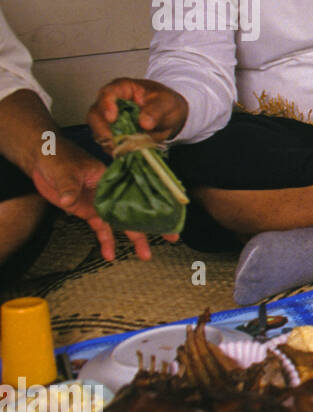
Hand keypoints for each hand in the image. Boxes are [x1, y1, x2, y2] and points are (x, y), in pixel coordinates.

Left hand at [28, 141, 173, 260]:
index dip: (156, 203)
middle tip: (171, 238)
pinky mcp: (89, 211)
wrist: (42, 159)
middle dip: (154, 225)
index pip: (139, 190)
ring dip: (133, 239)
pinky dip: (105, 242)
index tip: (170, 214)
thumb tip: (68, 200)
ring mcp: (101, 202)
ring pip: (121, 223)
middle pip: (136, 209)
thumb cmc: (57, 157)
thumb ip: (69, 187)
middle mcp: (110, 191)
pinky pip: (101, 229)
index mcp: (111, 177)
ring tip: (145, 255)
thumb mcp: (64, 170)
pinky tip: (109, 255)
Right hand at [88, 78, 187, 150]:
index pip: (107, 93)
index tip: (112, 118)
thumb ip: (155, 110)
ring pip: (99, 132)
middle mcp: (110, 103)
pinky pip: (109, 144)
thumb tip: (144, 122)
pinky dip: (118, 150)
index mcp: (122, 88)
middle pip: (95, 115)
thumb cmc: (165, 102)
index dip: (106, 105)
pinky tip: (129, 153)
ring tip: (127, 149)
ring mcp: (109, 120)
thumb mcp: (166, 103)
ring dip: (111, 143)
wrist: (170, 115)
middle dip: (103, 129)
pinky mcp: (113, 135)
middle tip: (114, 141)